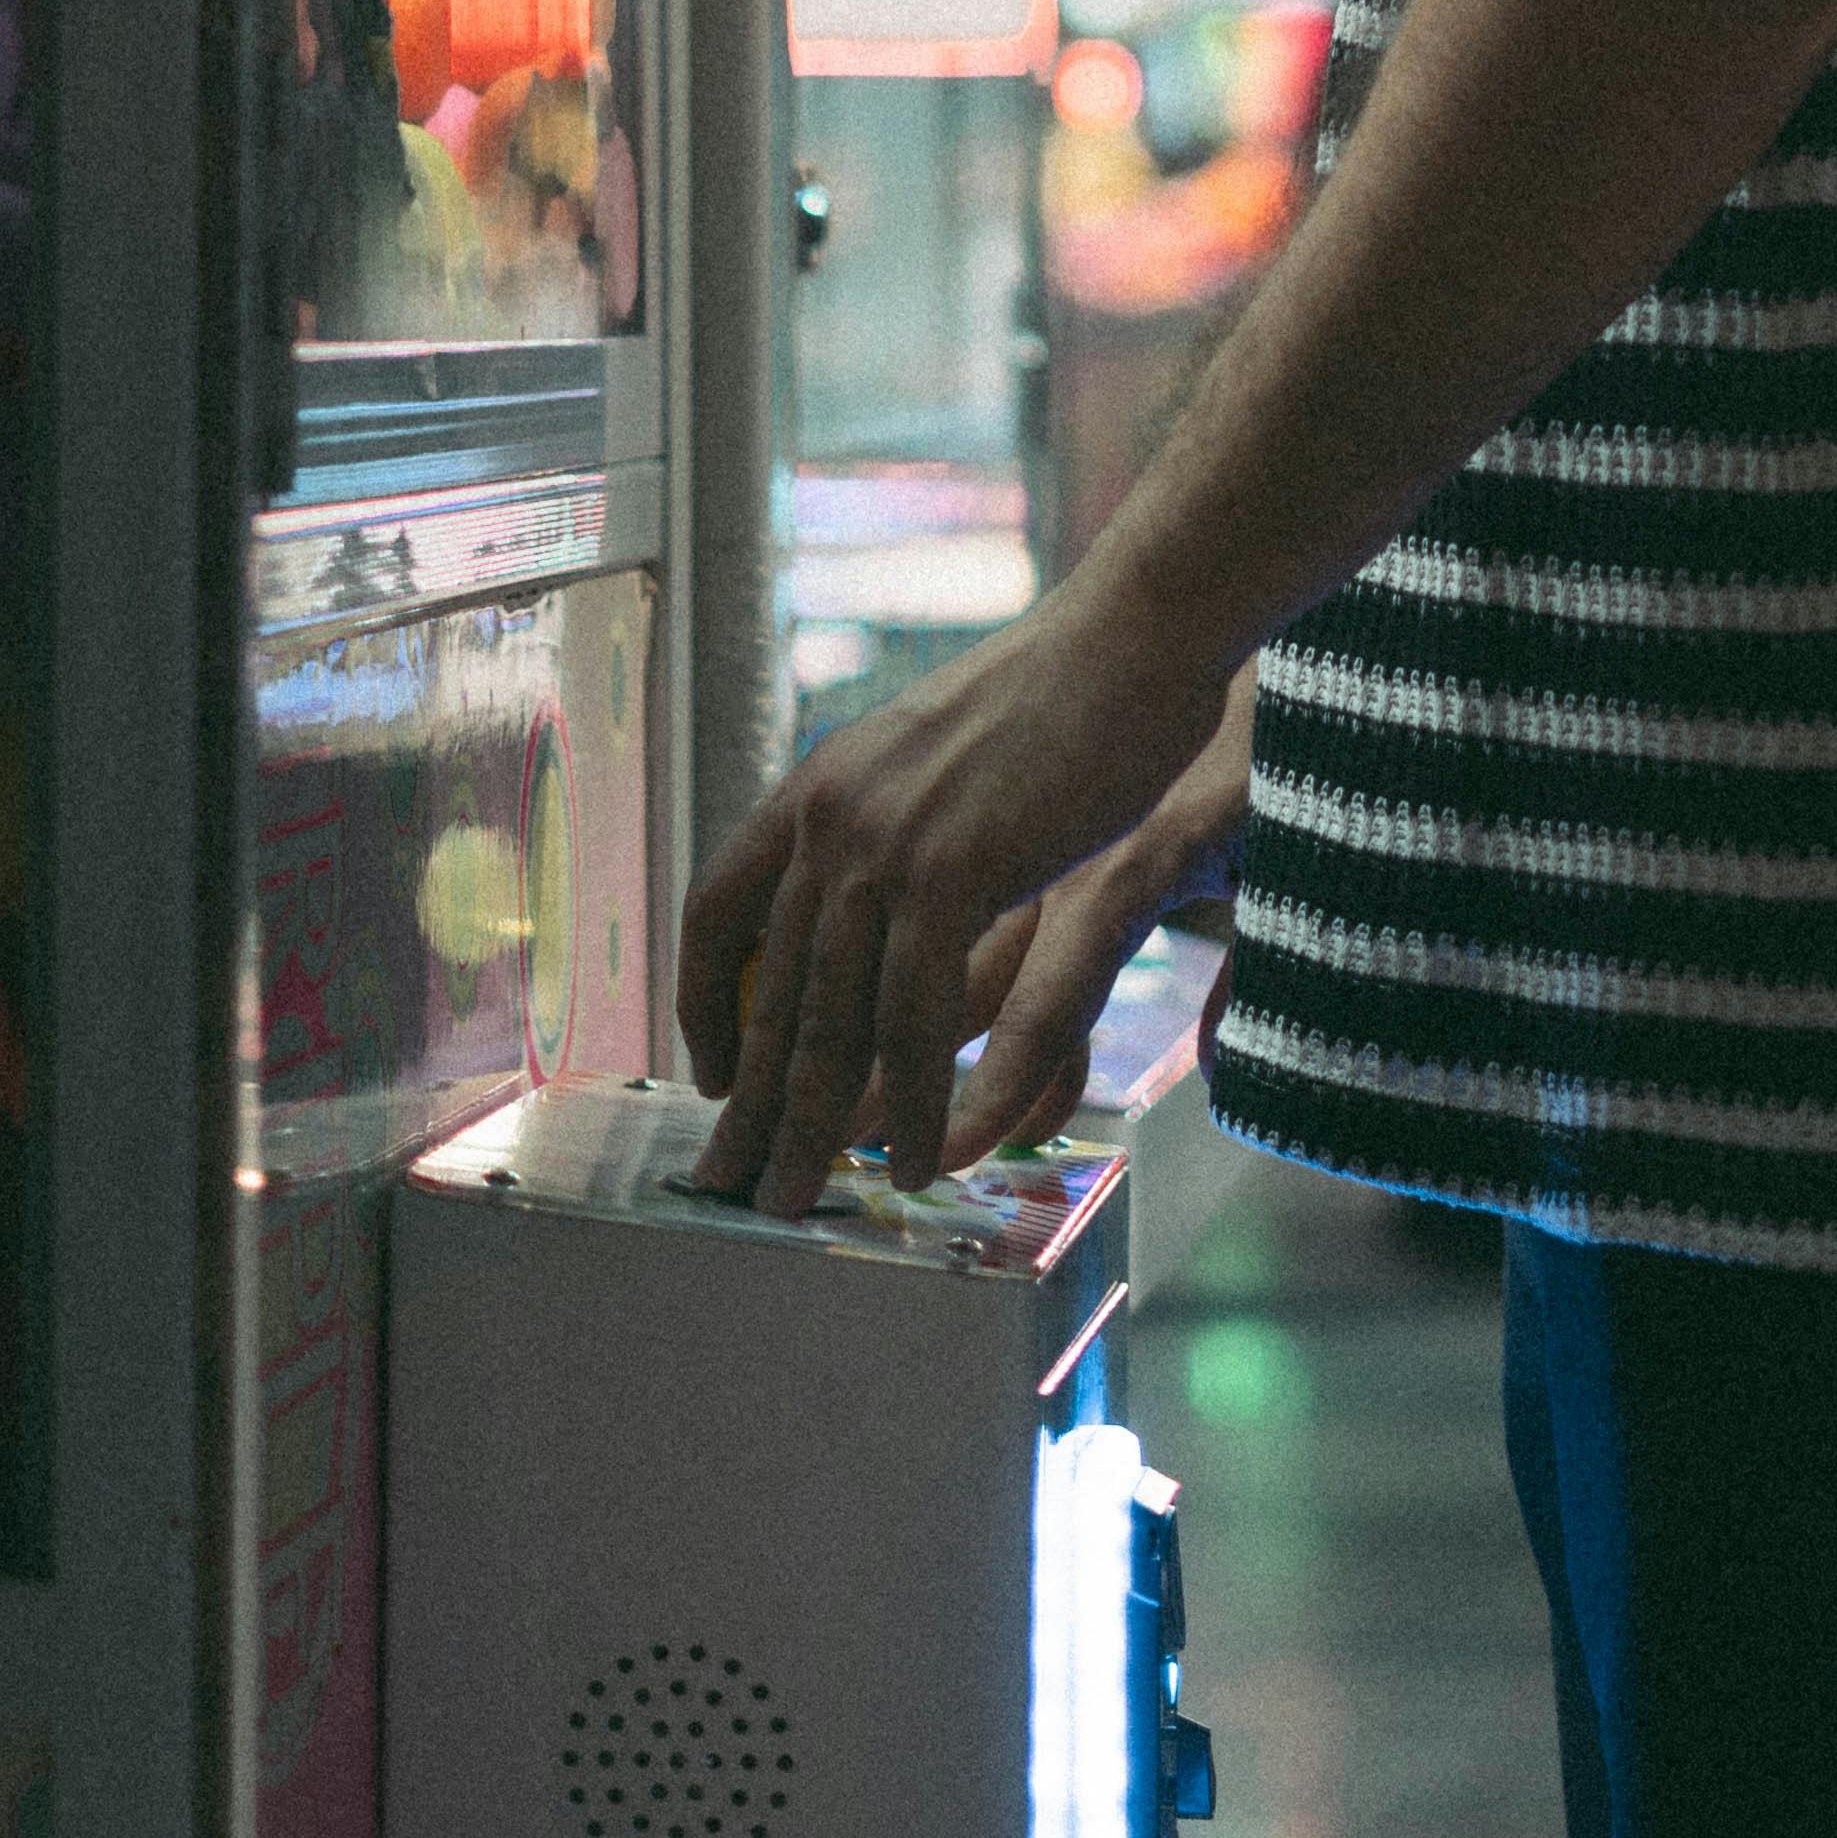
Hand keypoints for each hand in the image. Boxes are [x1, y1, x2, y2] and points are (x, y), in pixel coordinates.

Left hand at [678, 562, 1235, 1212]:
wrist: (1130, 636)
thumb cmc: (1059, 698)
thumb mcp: (937, 761)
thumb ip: (892, 830)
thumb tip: (871, 908)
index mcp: (818, 785)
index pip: (718, 912)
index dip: (706, 1005)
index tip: (712, 1077)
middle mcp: (830, 815)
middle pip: (769, 990)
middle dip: (750, 1102)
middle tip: (736, 1185)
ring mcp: (885, 842)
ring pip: (830, 1019)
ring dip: (815, 1127)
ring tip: (803, 1201)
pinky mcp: (953, 871)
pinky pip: (916, 1018)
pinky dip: (914, 1102)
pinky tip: (920, 1159)